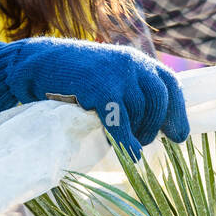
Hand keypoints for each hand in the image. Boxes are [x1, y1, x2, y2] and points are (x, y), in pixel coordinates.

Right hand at [0, 36, 189, 158]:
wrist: (37, 64)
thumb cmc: (73, 77)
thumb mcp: (108, 77)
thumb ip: (132, 92)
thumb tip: (160, 126)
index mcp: (137, 60)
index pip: (170, 85)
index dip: (177, 112)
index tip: (179, 136)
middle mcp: (132, 63)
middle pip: (159, 101)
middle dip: (154, 126)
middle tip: (143, 142)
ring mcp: (117, 74)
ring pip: (141, 112)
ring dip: (137, 134)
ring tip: (125, 144)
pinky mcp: (100, 87)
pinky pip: (121, 120)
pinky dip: (126, 140)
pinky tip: (129, 154)